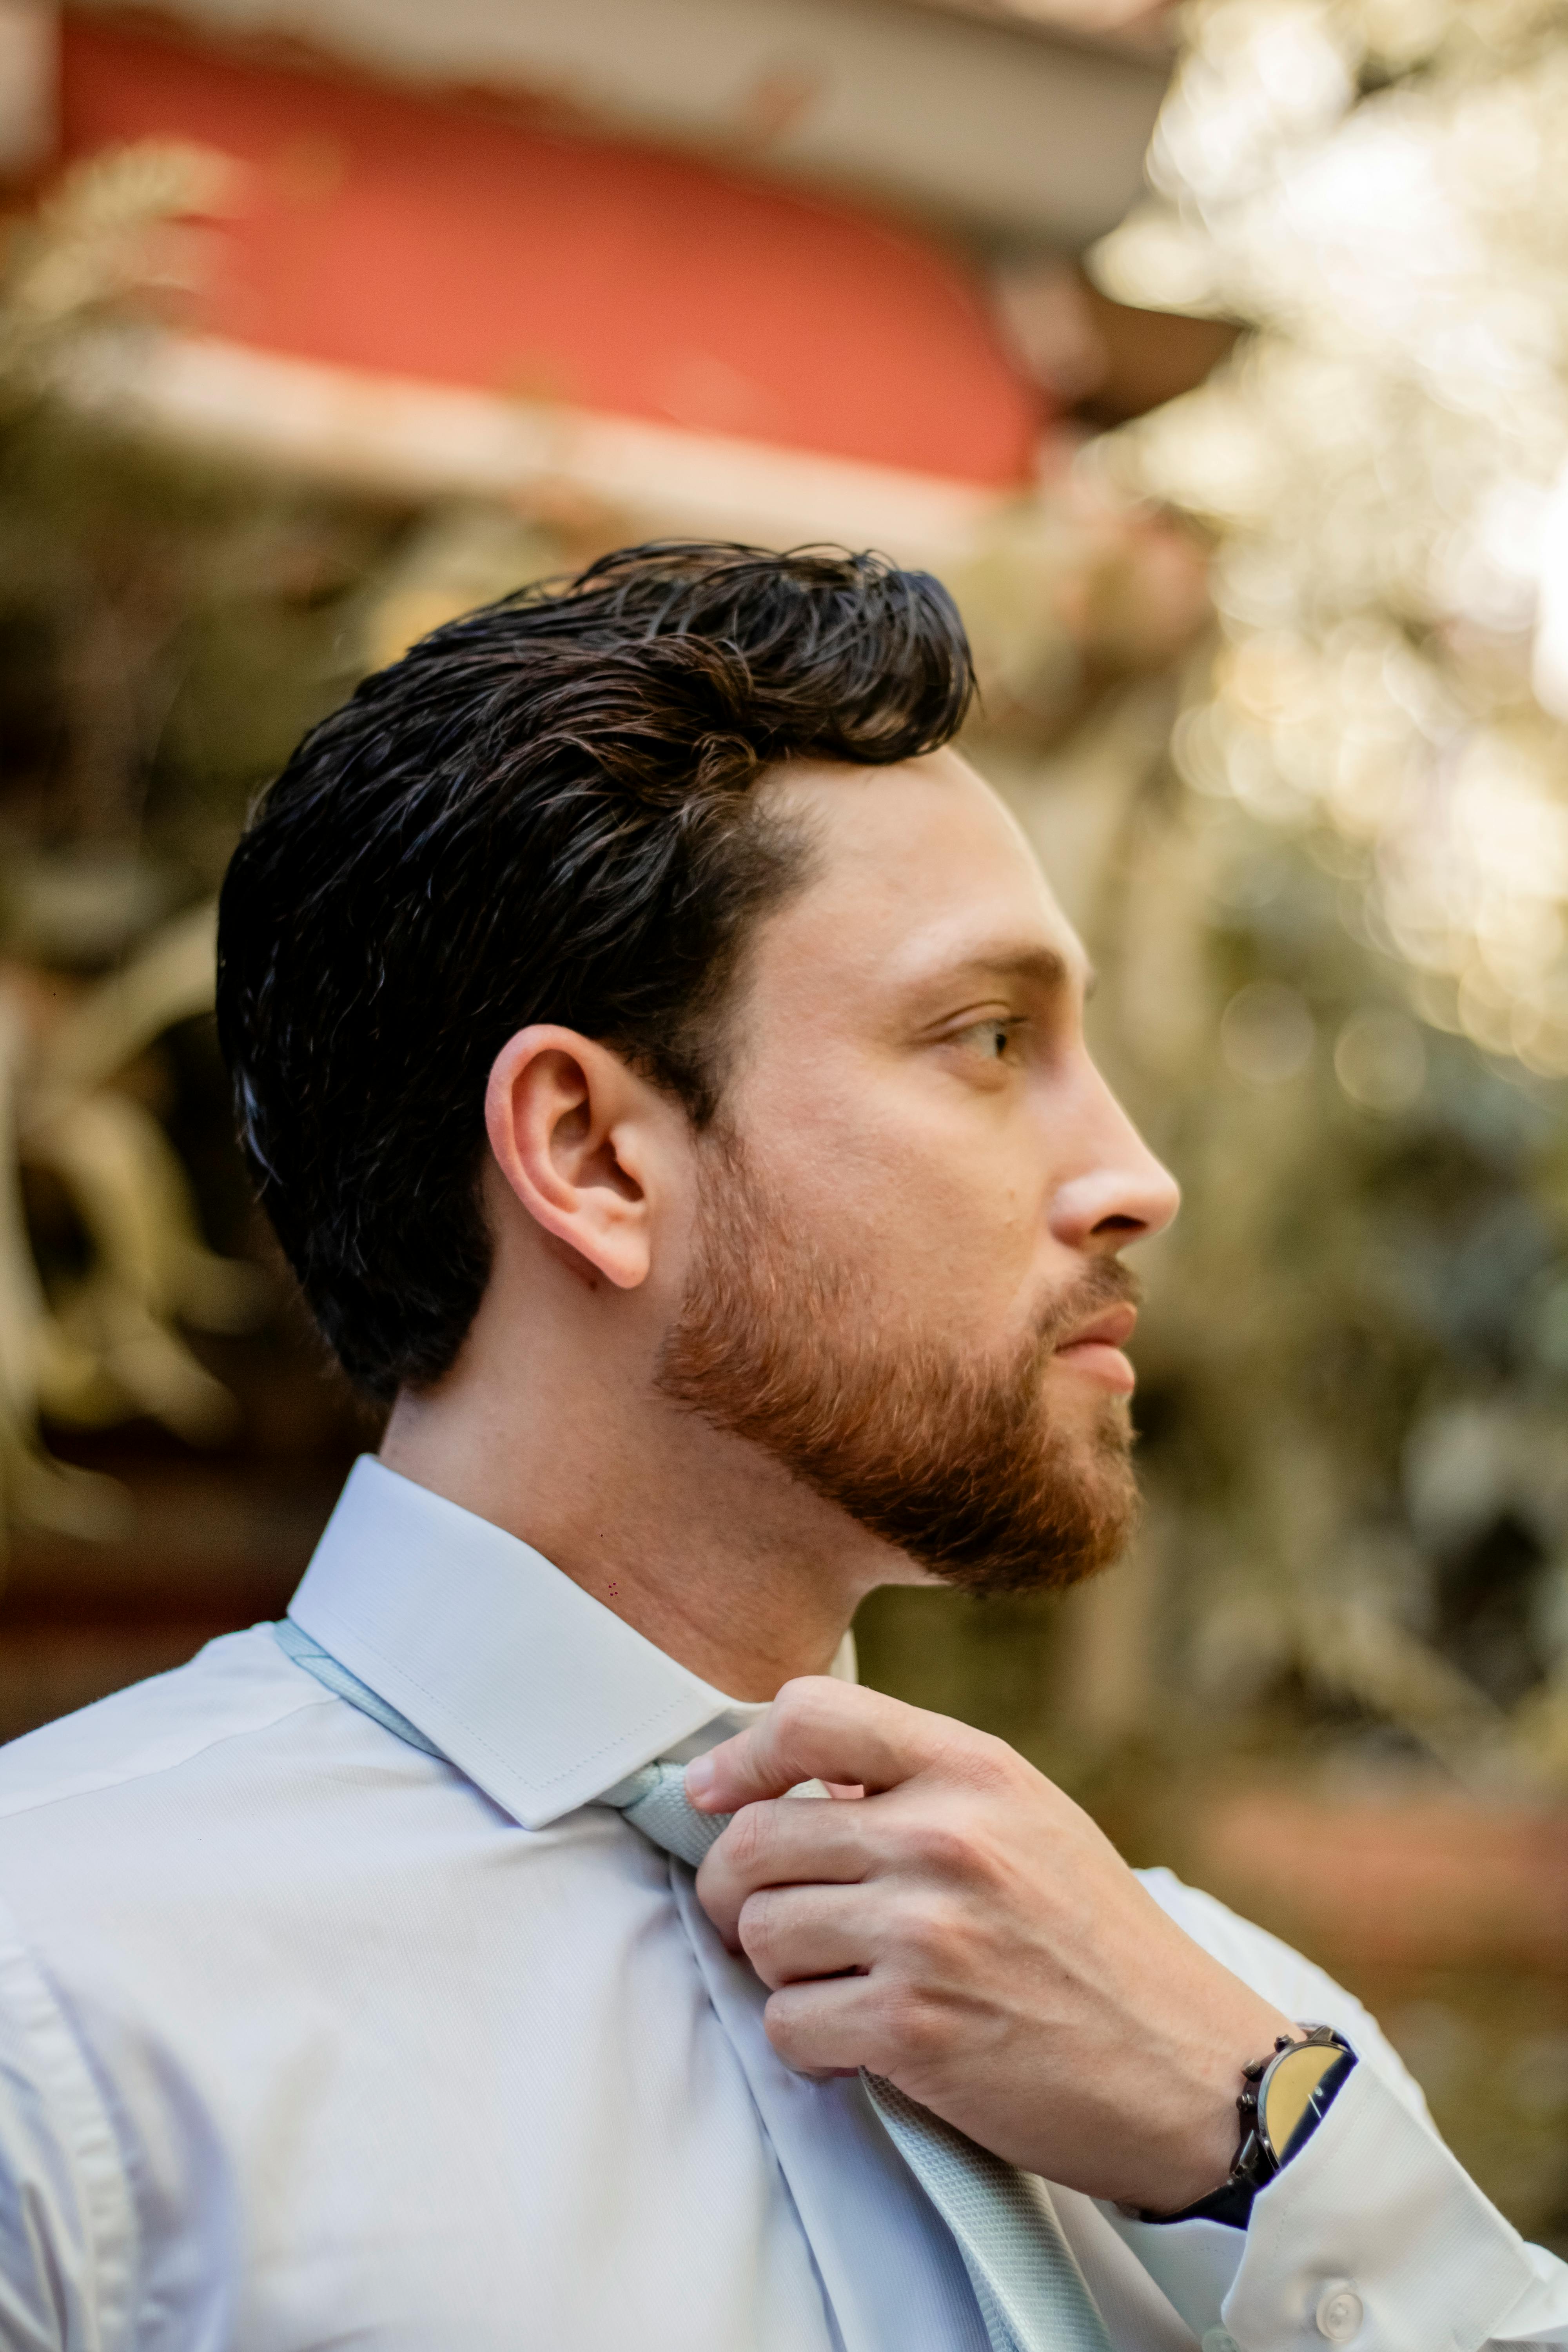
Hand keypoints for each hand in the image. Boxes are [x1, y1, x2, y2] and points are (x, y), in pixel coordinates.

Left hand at [685, 1677, 1294, 2211]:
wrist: (1191, 2072)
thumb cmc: (1098, 1946)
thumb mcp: (1029, 1821)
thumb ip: (921, 1786)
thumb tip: (796, 1783)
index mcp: (975, 1770)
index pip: (807, 1715)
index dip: (740, 1758)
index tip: (714, 1796)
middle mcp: (946, 1836)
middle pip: (754, 1837)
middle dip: (735, 1889)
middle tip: (765, 1922)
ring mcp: (927, 1932)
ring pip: (760, 1932)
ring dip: (780, 1970)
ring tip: (839, 1986)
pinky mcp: (913, 2027)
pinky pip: (788, 2021)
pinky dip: (808, 2042)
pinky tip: (858, 2044)